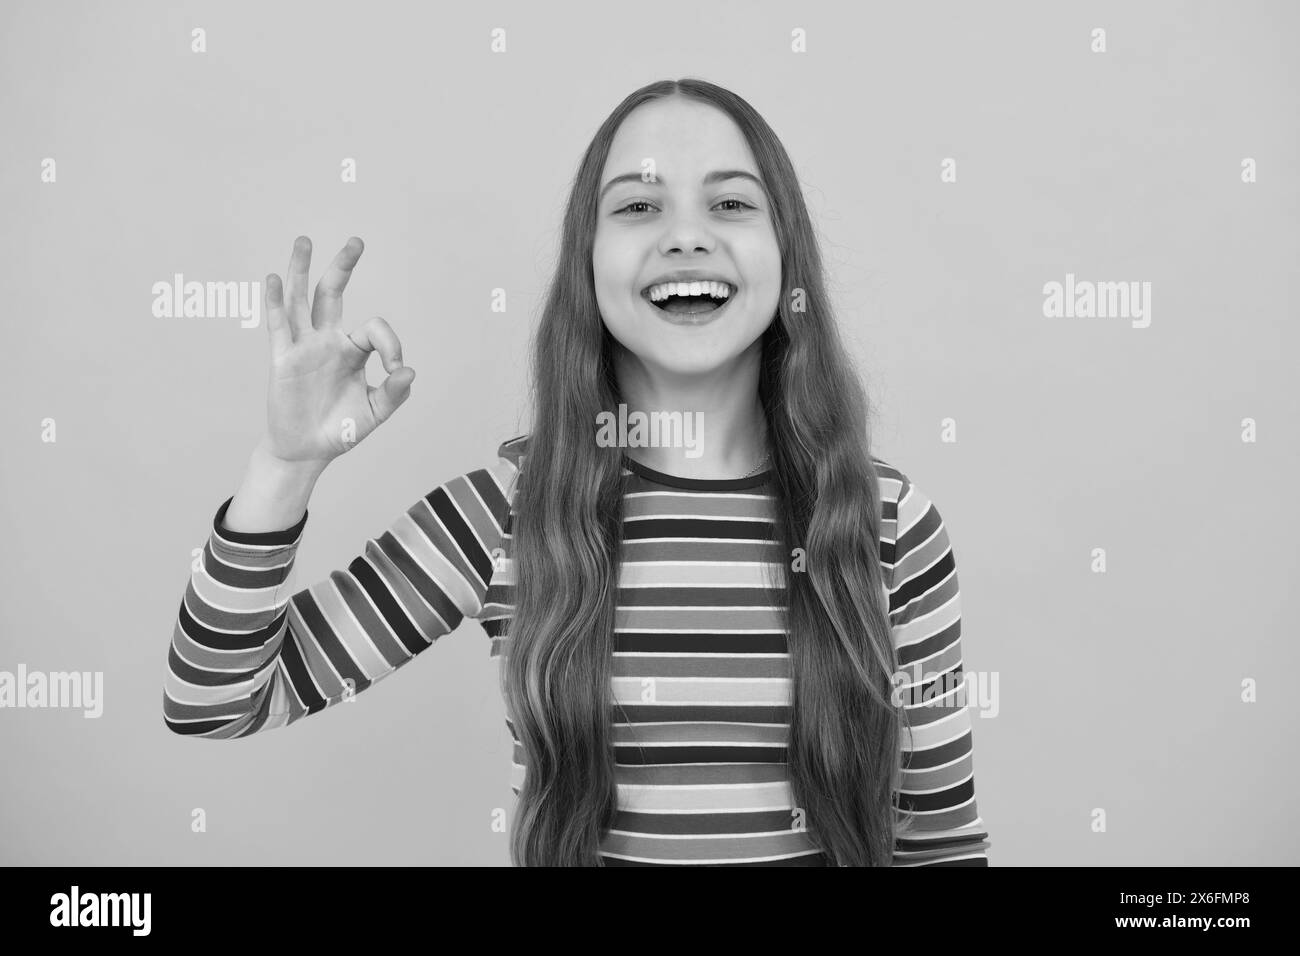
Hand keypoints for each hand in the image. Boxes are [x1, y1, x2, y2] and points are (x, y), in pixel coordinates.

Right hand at [260, 236, 414, 464]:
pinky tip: (274, 278)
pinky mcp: (283, 359)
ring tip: (304, 240)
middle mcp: (327, 341)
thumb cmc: (341, 430)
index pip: (373, 329)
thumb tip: (409, 371)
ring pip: (301, 300)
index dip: (391, 344)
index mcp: (353, 351)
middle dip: (344, 267)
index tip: (396, 370)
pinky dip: (276, 302)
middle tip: (357, 241)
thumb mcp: (374, 414)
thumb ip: (393, 394)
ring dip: (301, 270)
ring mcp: (303, 347)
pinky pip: (278, 326)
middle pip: (332, 293)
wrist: (307, 451)